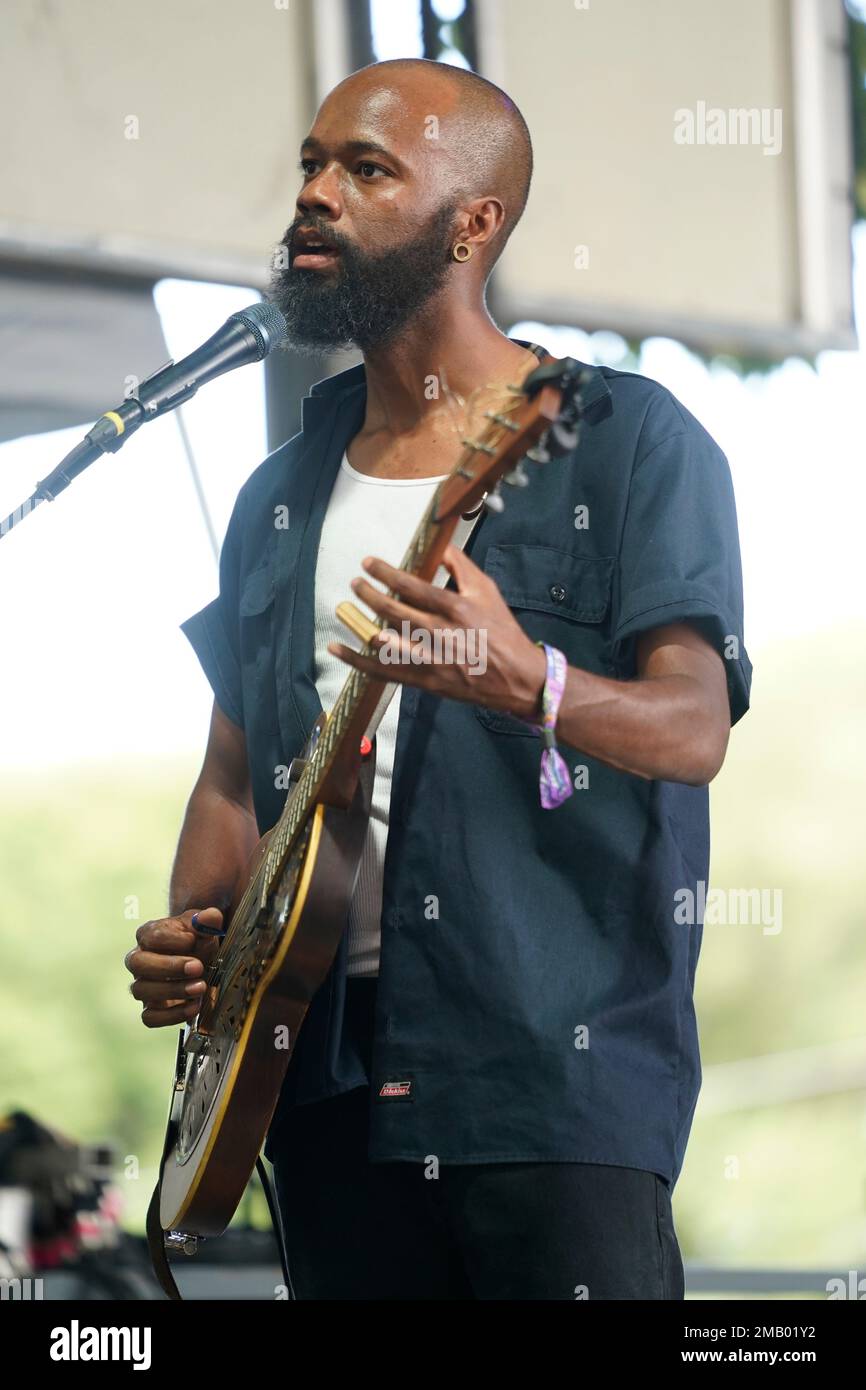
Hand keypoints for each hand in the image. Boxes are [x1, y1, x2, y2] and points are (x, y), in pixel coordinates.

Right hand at [124, 908, 222, 1028]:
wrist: (202, 961)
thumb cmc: (198, 942)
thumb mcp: (204, 928)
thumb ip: (208, 921)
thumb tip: (209, 917)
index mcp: (149, 935)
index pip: (151, 936)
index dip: (173, 940)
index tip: (194, 940)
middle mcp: (139, 959)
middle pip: (137, 963)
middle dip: (168, 966)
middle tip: (197, 967)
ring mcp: (142, 985)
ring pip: (141, 990)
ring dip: (173, 990)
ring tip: (201, 987)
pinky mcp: (151, 1008)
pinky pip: (149, 1018)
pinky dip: (172, 1015)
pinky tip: (194, 1006)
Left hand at [327, 543, 546, 717]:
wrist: (516, 677)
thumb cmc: (502, 631)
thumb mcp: (488, 592)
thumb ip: (462, 567)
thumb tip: (439, 547)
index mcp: (455, 607)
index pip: (412, 585)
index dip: (386, 572)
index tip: (368, 563)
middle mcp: (439, 632)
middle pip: (392, 610)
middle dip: (368, 594)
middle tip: (356, 583)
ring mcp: (430, 659)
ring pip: (383, 640)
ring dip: (359, 623)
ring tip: (343, 608)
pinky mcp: (424, 680)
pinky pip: (383, 670)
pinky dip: (357, 660)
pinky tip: (338, 649)